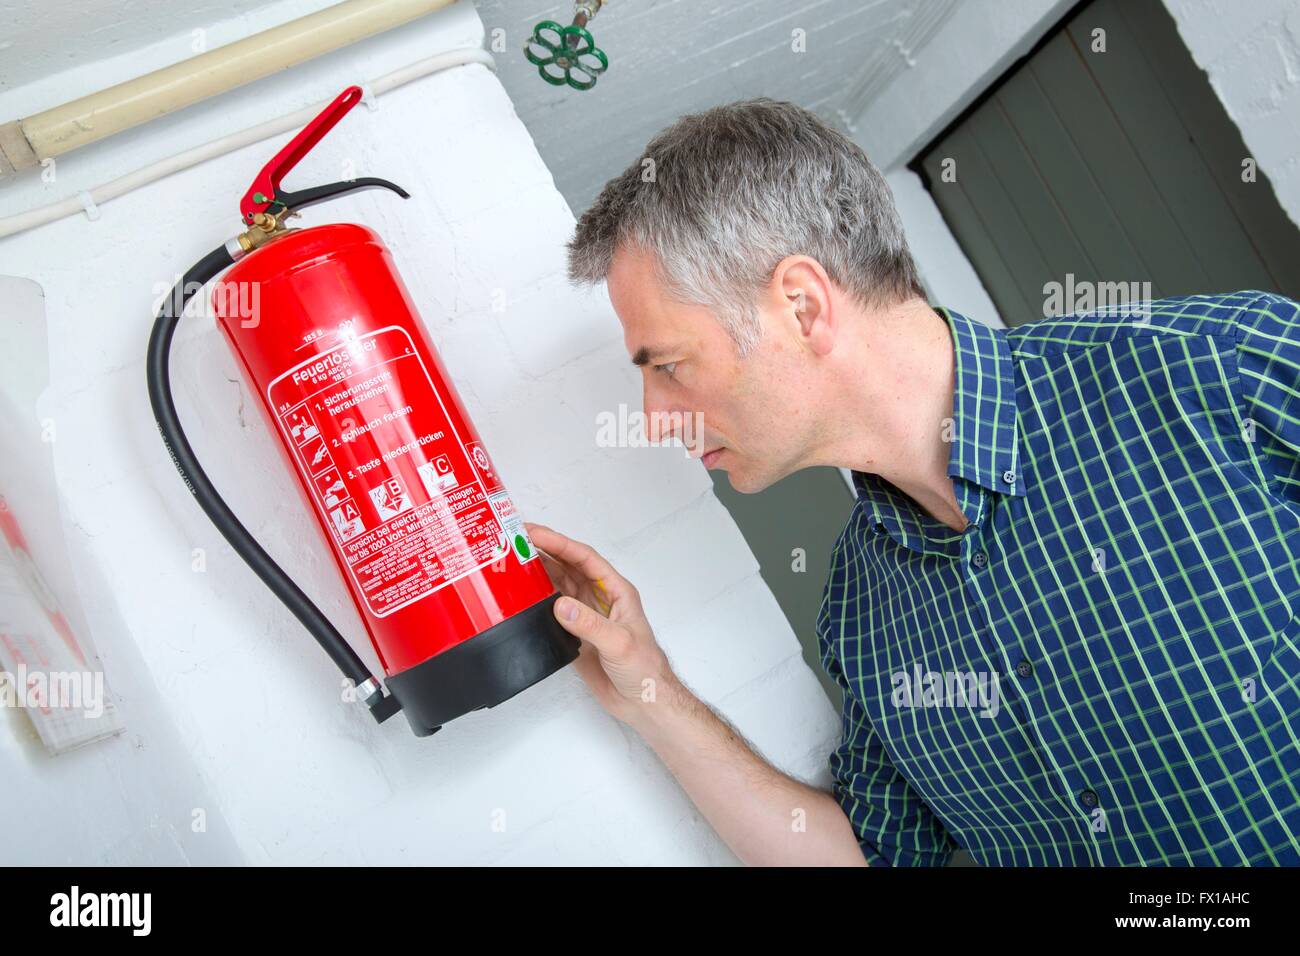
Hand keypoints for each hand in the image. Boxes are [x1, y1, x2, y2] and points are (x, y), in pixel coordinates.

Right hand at [525, 522, 677, 725]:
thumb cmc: (644, 669)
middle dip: (544, 551)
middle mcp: (599, 598)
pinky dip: (537, 601)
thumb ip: (590, 624)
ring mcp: (586, 615)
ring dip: (538, 573)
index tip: (535, 534)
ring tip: (513, 561)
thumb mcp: (619, 643)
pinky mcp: (575, 633)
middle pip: (569, 566)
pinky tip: (521, 596)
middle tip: (515, 541)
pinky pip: (552, 610)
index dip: (559, 543)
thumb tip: (560, 605)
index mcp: (616, 590)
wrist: (642, 701)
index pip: (584, 558)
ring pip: (559, 585)